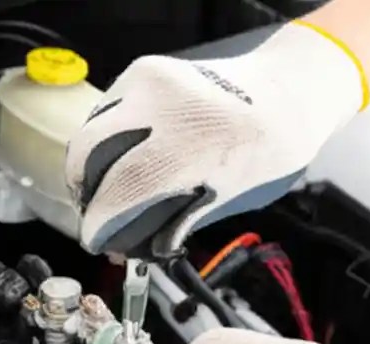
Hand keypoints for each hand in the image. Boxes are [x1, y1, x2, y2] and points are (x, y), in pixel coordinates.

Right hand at [64, 22, 366, 256]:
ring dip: (89, 168)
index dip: (99, 221)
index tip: (94, 241)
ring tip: (104, 193)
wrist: (286, 91)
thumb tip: (125, 247)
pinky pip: (104, 114)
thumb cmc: (266, 151)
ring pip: (91, 130)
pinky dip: (103, 143)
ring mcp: (149, 80)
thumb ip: (173, 219)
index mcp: (197, 142)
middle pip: (89, 152)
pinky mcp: (141, 71)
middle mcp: (165, 102)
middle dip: (83, 193)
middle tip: (94, 216)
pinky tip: (118, 163)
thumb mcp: (228, 197)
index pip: (123, 186)